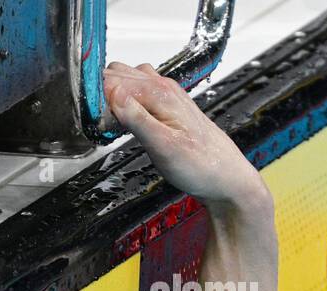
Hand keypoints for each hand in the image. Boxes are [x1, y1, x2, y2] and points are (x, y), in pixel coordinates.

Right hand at [104, 62, 266, 210]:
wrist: (228, 180)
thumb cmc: (203, 167)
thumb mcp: (164, 147)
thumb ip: (137, 119)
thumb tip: (112, 96)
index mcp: (160, 93)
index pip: (110, 80)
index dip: (98, 101)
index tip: (99, 123)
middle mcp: (164, 88)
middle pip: (114, 74)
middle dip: (102, 96)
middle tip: (106, 125)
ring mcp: (167, 95)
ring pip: (125, 80)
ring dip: (113, 96)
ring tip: (117, 124)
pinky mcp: (168, 106)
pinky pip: (137, 91)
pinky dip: (127, 101)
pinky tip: (130, 122)